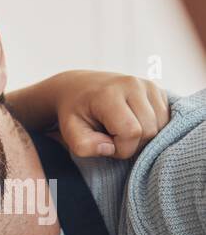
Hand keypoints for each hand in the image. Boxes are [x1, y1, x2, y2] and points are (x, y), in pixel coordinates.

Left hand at [50, 71, 169, 158]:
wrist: (78, 87)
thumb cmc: (74, 113)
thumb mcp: (69, 132)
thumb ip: (84, 146)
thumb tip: (110, 149)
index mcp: (109, 94)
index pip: (131, 132)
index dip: (120, 148)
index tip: (105, 144)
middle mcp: (133, 85)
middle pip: (149, 131)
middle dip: (132, 144)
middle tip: (112, 138)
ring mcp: (148, 85)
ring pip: (161, 126)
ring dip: (143, 137)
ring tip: (121, 130)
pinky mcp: (157, 89)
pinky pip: (165, 118)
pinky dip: (151, 127)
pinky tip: (133, 123)